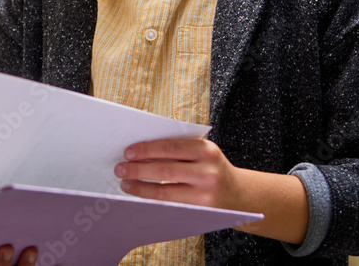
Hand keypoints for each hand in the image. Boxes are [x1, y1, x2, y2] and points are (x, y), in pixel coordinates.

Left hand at [114, 137, 242, 209]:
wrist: (239, 195)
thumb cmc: (211, 168)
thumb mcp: (202, 152)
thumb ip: (178, 149)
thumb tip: (139, 150)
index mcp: (206, 150)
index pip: (169, 147)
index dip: (146, 149)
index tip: (127, 152)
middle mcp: (207, 172)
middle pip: (164, 170)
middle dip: (137, 169)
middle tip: (119, 169)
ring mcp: (205, 194)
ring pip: (164, 191)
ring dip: (140, 187)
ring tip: (125, 184)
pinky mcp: (200, 211)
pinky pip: (170, 205)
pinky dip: (151, 200)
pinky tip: (140, 197)